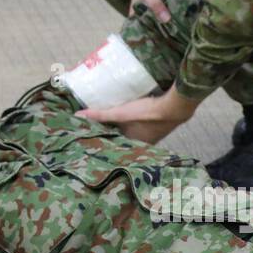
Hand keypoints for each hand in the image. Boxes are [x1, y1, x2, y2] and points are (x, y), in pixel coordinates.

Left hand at [75, 85, 198, 142]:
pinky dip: (133, 123)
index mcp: (133, 145)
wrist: (175, 106)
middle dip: (112, 133)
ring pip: (133, 132)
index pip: (113, 144)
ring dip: (124, 127)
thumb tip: (77, 115)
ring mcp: (152, 135)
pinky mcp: (158, 126)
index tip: (90, 134)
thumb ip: (100, 115)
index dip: (103, 138)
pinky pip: (141, 126)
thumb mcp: (120, 113)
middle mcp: (143, 144)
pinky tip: (129, 115)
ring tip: (110, 120)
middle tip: (98, 126)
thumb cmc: (147, 113)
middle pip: (123, 138)